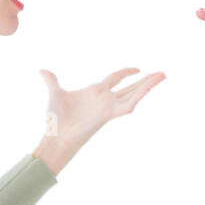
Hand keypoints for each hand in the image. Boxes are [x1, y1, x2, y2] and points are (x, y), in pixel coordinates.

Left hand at [32, 67, 164, 175]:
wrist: (55, 136)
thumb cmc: (55, 119)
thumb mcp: (55, 94)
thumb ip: (52, 81)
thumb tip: (42, 71)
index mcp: (96, 92)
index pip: (115, 79)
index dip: (126, 73)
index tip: (137, 68)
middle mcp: (105, 99)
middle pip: (131, 87)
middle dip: (146, 80)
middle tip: (162, 73)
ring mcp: (109, 107)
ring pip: (134, 94)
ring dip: (149, 85)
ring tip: (163, 75)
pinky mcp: (109, 114)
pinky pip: (129, 103)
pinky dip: (140, 94)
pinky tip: (150, 85)